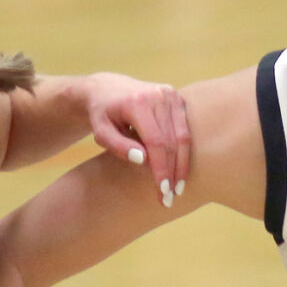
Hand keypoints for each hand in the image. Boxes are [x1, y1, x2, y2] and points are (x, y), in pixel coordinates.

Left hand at [80, 73, 191, 207]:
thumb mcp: (100, 131)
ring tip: (177, 189)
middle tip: (169, 198)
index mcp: (137, 102)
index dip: (161, 168)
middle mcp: (158, 95)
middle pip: (172, 141)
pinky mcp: (178, 99)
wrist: (107, 88)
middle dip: (172, 172)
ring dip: (182, 166)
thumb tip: (142, 160)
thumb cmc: (102, 114)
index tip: (162, 190)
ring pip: (183, 137)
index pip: (156, 141)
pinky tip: (180, 172)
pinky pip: (185, 130)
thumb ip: (118, 146)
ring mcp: (170, 95)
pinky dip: (184, 153)